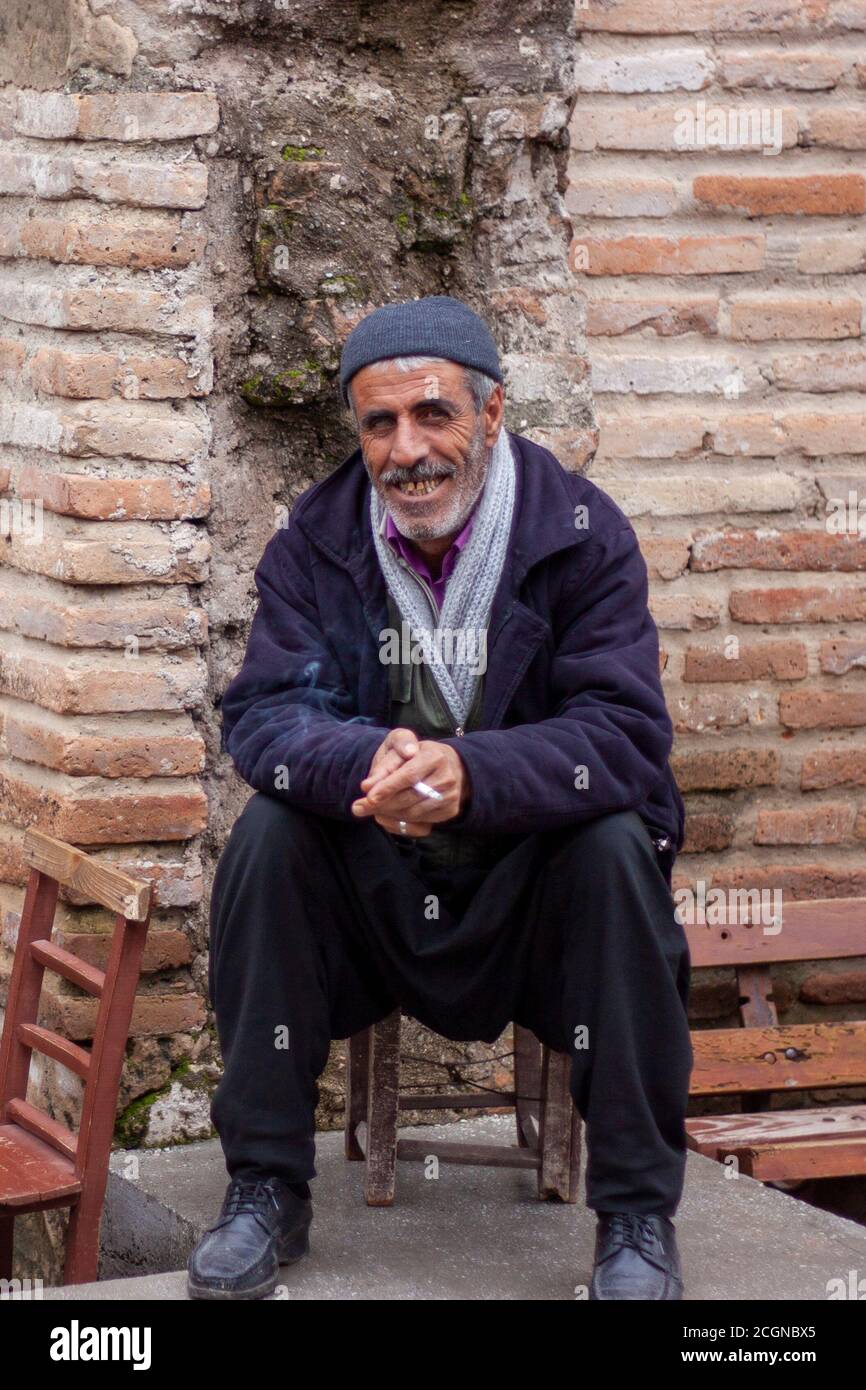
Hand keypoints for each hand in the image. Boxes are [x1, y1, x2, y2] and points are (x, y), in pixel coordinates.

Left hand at [351, 729, 470, 836]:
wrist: (444, 763)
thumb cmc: (414, 753)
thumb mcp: (397, 745)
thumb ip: (384, 763)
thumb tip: (368, 785)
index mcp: (435, 757)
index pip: (409, 776)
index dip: (388, 787)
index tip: (368, 797)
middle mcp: (447, 778)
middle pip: (409, 798)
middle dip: (381, 805)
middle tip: (358, 808)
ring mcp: (451, 797)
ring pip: (412, 814)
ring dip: (387, 815)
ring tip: (370, 810)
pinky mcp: (449, 812)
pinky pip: (420, 826)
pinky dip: (398, 824)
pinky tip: (385, 816)